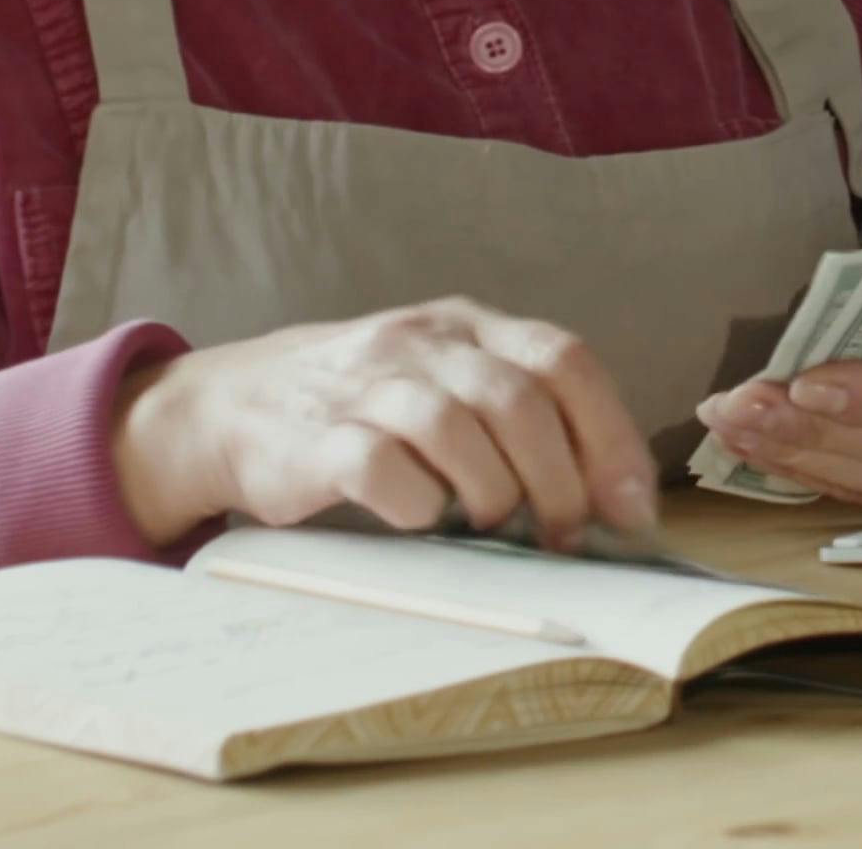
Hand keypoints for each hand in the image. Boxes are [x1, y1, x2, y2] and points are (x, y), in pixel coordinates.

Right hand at [111, 300, 656, 551]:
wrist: (230, 407)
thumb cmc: (365, 409)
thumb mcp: (445, 383)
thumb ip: (518, 418)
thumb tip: (612, 504)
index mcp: (467, 324)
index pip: (563, 358)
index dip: (609, 434)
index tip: (631, 507)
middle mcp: (420, 342)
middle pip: (518, 399)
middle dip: (558, 480)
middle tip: (563, 536)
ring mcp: (364, 385)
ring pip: (454, 427)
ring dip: (493, 493)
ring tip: (494, 528)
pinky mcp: (313, 438)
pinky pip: (379, 468)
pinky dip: (416, 504)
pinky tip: (422, 520)